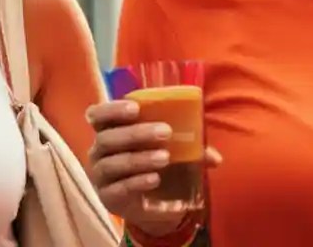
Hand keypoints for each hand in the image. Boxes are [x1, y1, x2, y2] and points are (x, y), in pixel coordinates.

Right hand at [85, 100, 221, 236]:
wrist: (150, 204)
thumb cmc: (154, 166)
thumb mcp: (170, 152)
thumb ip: (189, 150)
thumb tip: (215, 157)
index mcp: (109, 132)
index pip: (98, 115)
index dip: (112, 110)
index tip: (135, 108)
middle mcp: (98, 152)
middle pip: (107, 138)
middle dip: (135, 133)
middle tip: (165, 132)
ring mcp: (100, 176)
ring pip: (112, 163)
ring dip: (139, 159)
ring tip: (165, 158)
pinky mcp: (108, 197)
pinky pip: (119, 188)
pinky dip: (137, 182)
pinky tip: (155, 179)